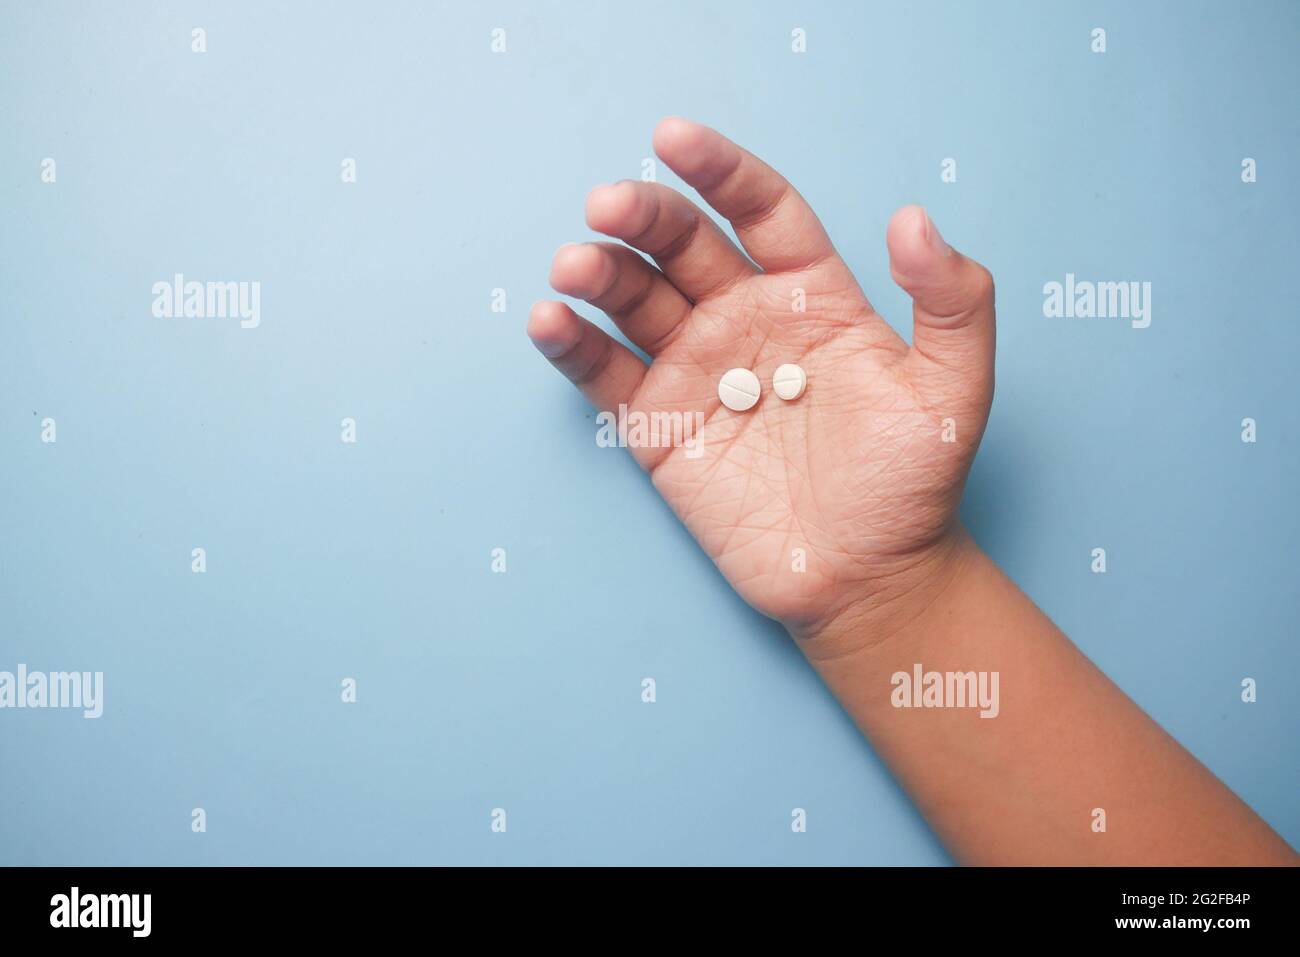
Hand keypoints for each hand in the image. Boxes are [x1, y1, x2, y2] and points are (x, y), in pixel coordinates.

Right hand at [528, 118, 996, 646]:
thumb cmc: (912, 483)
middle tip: (608, 205)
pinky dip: (574, 346)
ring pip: (636, 301)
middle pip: (682, 245)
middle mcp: (744, 320)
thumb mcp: (954, 388)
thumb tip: (913, 217)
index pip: (759, 210)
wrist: (867, 579)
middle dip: (644, 217)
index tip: (675, 138)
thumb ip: (954, 299)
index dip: (720, 171)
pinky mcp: (658, 425)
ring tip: (576, 267)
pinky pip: (605, 375)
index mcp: (810, 294)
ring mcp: (696, 371)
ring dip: (600, 275)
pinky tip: (550, 320)